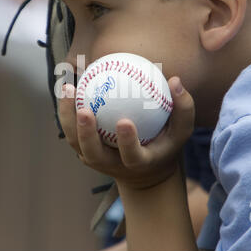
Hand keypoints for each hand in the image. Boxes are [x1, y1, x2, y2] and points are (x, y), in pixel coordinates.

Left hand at [58, 77, 194, 189]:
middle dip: (85, 134)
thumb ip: (183, 108)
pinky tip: (69, 87)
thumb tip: (175, 80)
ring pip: (76, 143)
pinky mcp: (85, 151)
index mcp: (138, 163)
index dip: (127, 143)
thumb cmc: (165, 145)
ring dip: (68, 118)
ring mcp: (95, 159)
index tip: (125, 121)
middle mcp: (113, 164)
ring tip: (68, 88)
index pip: (132, 157)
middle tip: (84, 109)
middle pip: (93, 155)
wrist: (143, 170)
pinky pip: (72, 131)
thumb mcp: (181, 131)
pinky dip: (67, 112)